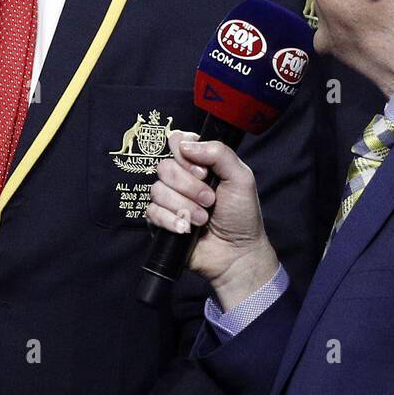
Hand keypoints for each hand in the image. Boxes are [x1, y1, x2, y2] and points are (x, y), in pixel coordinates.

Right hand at [146, 131, 279, 309]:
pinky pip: (152, 212)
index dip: (185, 154)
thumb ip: (218, 153)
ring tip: (202, 219)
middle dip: (189, 186)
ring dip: (184, 206)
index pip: (177, 142)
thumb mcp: (241, 177)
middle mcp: (181, 178)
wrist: (236, 253)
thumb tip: (184, 144)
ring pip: (158, 190)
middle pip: (165, 167)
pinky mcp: (160, 221)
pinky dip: (171, 220)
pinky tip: (186, 229)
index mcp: (199, 163)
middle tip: (210, 200)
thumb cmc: (241, 215)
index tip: (204, 172)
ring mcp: (169, 200)